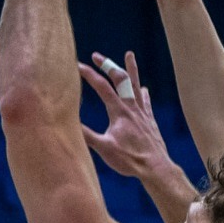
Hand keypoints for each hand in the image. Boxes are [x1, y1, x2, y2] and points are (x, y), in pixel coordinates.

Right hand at [79, 51, 170, 179]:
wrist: (155, 167)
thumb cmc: (130, 160)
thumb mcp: (104, 148)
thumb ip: (87, 135)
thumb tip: (68, 124)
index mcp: (119, 112)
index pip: (102, 87)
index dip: (89, 74)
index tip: (78, 65)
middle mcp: (132, 108)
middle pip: (120, 79)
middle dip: (108, 65)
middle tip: (97, 56)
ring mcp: (142, 112)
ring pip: (136, 85)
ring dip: (131, 69)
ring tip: (129, 54)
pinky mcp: (149, 120)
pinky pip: (146, 100)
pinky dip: (142, 92)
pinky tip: (144, 89)